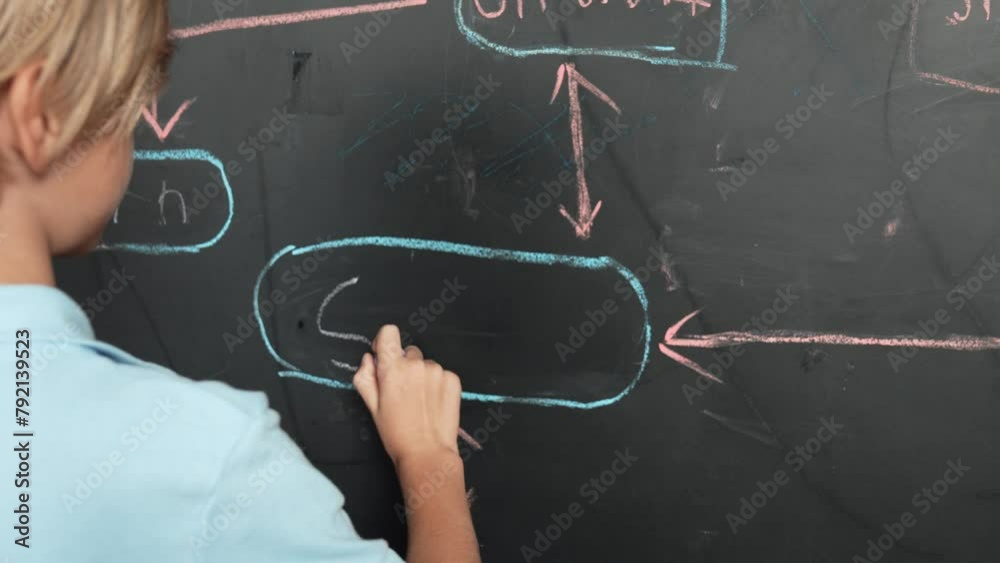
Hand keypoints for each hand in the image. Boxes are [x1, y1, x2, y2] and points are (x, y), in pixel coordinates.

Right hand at [353, 325, 462, 467]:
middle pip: (408, 352)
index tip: (385, 358)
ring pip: (425, 364)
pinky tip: (433, 403)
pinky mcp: (453, 379)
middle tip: (403, 392)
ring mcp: (437, 370)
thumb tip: (369, 358)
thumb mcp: (372, 407)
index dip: (385, 343)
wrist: (427, 453)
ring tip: (420, 402)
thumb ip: (365, 377)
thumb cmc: (395, 432)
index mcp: (393, 368)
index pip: (389, 332)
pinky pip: (441, 373)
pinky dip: (436, 384)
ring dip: (421, 376)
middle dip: (404, 366)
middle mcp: (416, 364)